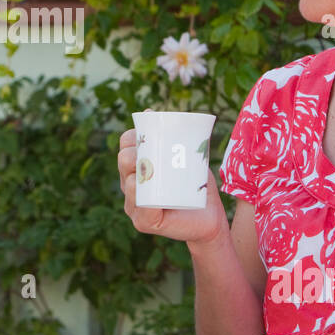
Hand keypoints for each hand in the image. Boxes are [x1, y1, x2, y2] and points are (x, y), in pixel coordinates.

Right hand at [117, 128, 227, 245]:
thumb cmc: (196, 186)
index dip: (131, 137)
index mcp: (135, 168)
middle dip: (134, 152)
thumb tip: (150, 112)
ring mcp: (134, 206)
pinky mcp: (143, 222)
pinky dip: (142, 198)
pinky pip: (139, 207)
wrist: (211, 216)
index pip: (125, 146)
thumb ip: (173, 137)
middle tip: (154, 151)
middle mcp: (130, 186)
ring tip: (156, 170)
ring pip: (128, 183)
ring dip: (140, 173)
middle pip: (123, 161)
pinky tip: (149, 192)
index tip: (149, 133)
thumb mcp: (185, 157)